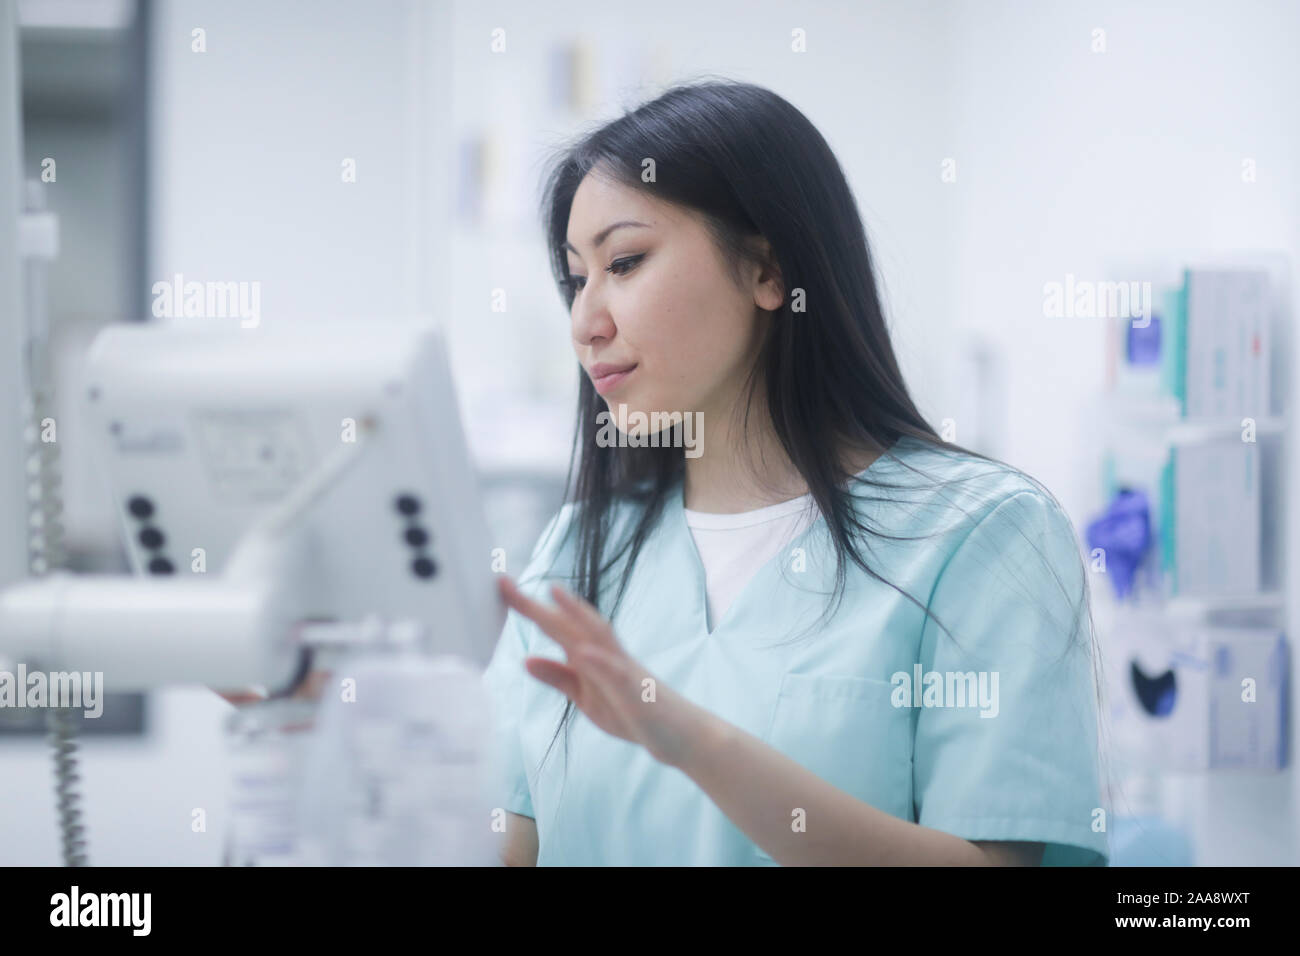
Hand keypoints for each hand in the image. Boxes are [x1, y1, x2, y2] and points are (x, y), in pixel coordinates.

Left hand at [497, 576, 705, 767]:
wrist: (677, 734)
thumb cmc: (631, 710)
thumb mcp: (584, 697)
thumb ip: (559, 677)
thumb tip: (525, 659)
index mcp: (589, 655)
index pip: (554, 626)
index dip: (527, 608)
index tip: (500, 587)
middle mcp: (605, 653)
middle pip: (569, 623)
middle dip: (538, 604)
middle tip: (504, 583)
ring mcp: (623, 668)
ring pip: (598, 635)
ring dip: (575, 614)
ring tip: (551, 593)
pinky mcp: (637, 691)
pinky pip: (618, 673)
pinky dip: (600, 661)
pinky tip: (583, 652)